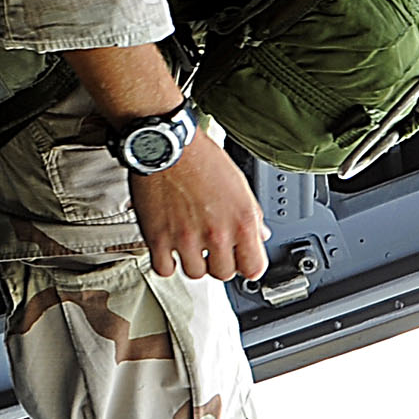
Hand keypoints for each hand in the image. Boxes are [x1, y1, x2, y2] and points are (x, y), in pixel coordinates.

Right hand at [128, 132, 266, 281]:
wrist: (166, 145)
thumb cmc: (200, 158)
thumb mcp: (239, 184)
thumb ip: (252, 214)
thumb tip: (260, 234)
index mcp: (241, 221)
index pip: (254, 268)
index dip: (247, 265)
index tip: (240, 261)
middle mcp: (216, 233)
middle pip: (223, 274)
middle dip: (218, 263)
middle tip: (212, 249)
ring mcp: (186, 238)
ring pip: (195, 273)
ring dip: (193, 262)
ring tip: (189, 246)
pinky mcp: (158, 237)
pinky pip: (164, 269)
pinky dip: (167, 263)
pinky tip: (169, 250)